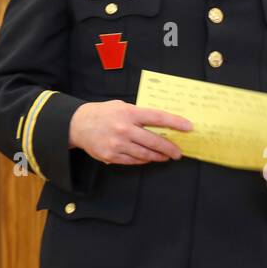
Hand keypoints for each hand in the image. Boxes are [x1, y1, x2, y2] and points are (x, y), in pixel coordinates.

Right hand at [69, 100, 192, 165]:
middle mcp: (124, 129)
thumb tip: (160, 123)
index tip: (189, 127)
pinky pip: (133, 161)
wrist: (78, 125)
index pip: (157, 118)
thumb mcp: (121, 106)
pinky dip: (143, 160)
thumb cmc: (103, 113)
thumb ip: (138, 114)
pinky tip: (149, 158)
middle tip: (179, 152)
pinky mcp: (111, 156)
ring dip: (158, 156)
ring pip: (145, 154)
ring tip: (166, 156)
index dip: (175, 123)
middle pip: (154, 141)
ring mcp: (117, 144)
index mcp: (129, 113)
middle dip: (170, 148)